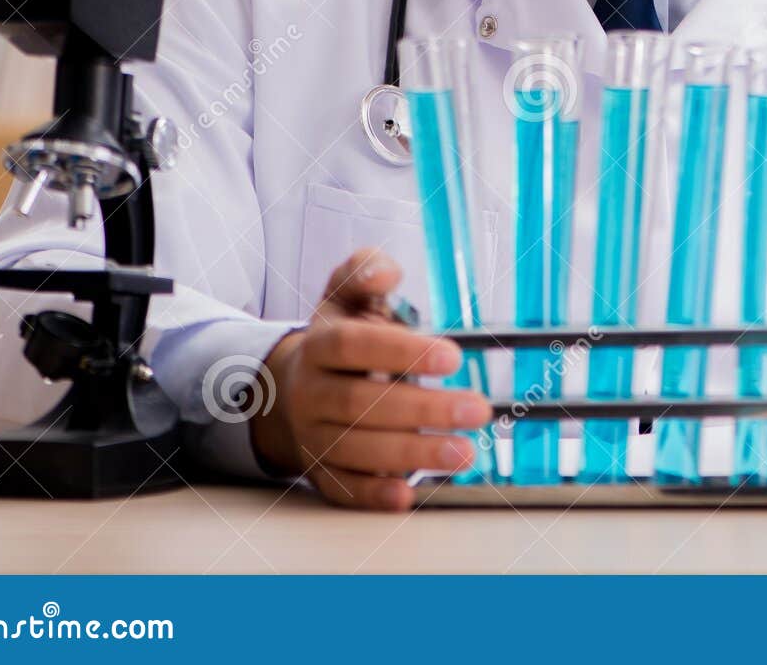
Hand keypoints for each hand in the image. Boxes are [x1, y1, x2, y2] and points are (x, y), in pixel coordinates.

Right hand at [249, 247, 491, 510]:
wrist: (289, 391)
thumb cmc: (338, 339)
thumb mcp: (344, 295)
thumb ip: (365, 270)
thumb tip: (387, 274)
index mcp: (319, 346)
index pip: (353, 347)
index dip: (401, 351)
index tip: (453, 356)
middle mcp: (310, 393)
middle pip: (360, 403)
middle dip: (422, 410)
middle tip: (477, 410)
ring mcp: (312, 436)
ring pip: (356, 449)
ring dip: (412, 454)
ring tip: (464, 452)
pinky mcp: (319, 472)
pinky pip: (343, 488)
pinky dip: (374, 495)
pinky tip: (409, 494)